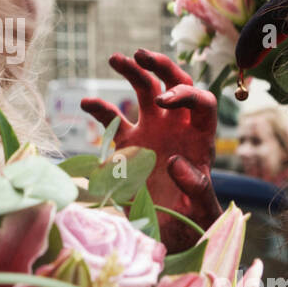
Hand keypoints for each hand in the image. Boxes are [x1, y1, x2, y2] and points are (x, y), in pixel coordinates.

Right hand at [80, 49, 221, 251]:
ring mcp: (152, 130)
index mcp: (200, 136)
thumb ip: (195, 186)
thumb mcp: (201, 206)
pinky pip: (113, 120)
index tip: (163, 101)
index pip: (201, 102)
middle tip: (142, 56)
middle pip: (175, 83)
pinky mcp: (128, 143)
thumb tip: (175, 162)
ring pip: (145, 90)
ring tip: (115, 58)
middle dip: (160, 66)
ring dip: (132, 71)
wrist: (168, 230)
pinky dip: (100, 109)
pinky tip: (86, 103)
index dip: (186, 94)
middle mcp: (178, 126)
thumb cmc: (194, 218)